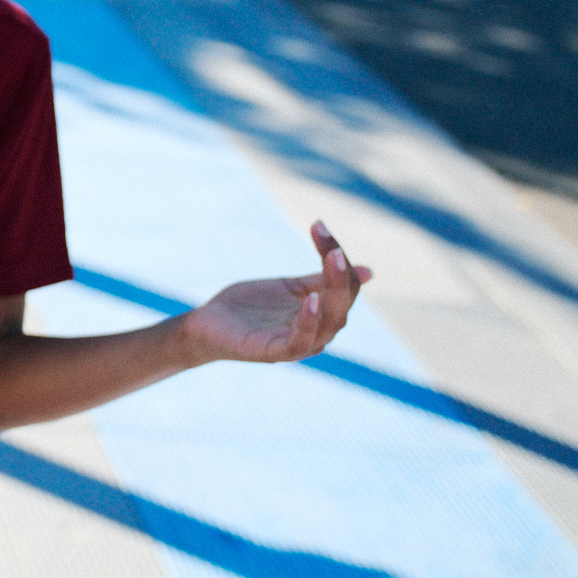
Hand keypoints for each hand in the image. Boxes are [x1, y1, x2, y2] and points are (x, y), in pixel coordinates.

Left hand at [177, 220, 371, 364]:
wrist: (207, 325)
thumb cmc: (249, 308)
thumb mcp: (288, 288)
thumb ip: (321, 279)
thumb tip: (369, 271)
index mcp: (321, 315)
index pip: (344, 287)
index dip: (337, 256)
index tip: (318, 225)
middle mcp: (316, 333)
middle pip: (342, 307)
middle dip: (341, 276)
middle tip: (333, 249)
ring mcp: (297, 345)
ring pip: (329, 324)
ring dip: (333, 293)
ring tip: (331, 262)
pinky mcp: (275, 353)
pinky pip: (299, 341)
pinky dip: (309, 321)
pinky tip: (309, 299)